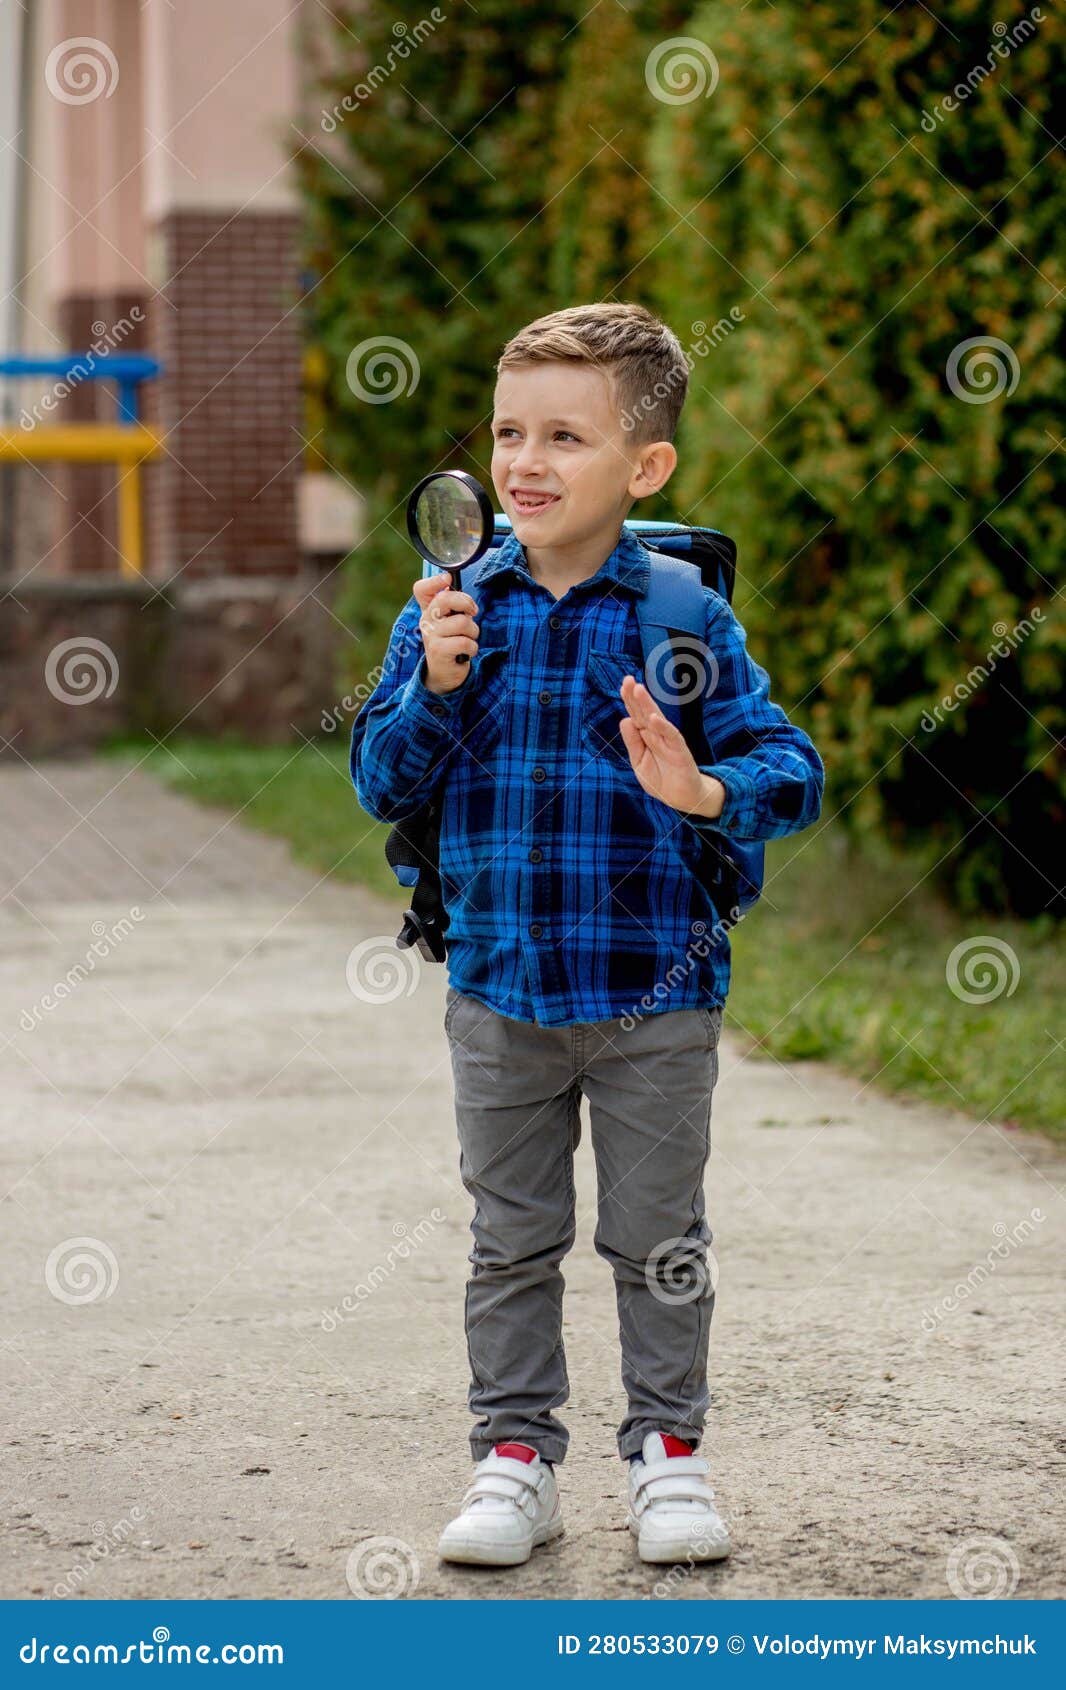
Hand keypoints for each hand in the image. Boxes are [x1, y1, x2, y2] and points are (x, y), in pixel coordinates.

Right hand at [412, 572, 479, 694]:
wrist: (443, 674)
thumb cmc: (452, 642)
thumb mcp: (450, 621)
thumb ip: (452, 603)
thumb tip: (451, 582)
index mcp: (428, 610)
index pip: (421, 589)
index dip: (434, 581)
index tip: (448, 579)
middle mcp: (426, 620)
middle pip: (446, 599)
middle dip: (466, 603)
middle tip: (472, 613)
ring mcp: (430, 635)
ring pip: (462, 622)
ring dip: (473, 632)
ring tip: (469, 639)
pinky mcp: (438, 651)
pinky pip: (464, 642)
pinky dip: (472, 648)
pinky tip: (466, 653)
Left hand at [617, 676, 724, 818]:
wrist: (681, 798)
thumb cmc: (660, 779)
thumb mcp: (639, 762)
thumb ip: (633, 742)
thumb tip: (625, 720)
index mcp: (646, 736)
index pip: (636, 715)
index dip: (629, 700)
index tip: (623, 685)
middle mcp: (657, 735)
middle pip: (645, 712)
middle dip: (636, 696)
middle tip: (628, 679)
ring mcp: (669, 741)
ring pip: (657, 719)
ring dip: (647, 705)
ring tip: (638, 690)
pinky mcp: (680, 751)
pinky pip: (671, 736)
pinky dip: (663, 727)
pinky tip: (654, 718)